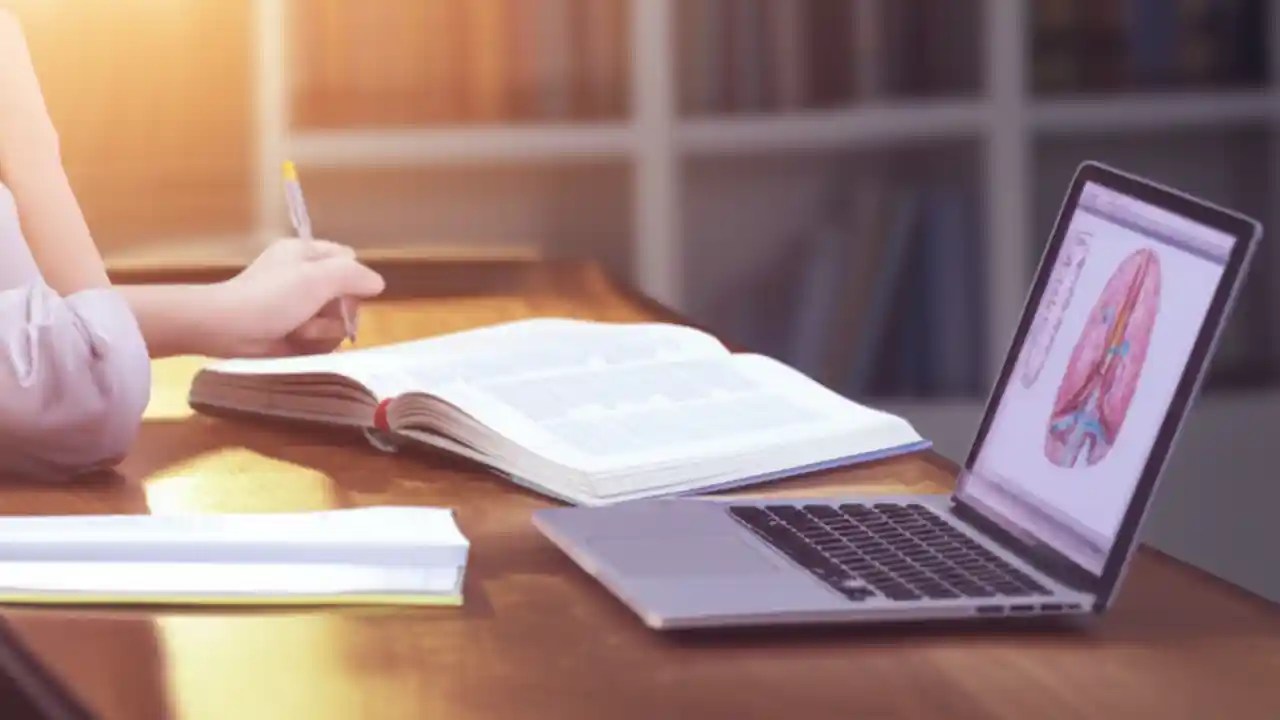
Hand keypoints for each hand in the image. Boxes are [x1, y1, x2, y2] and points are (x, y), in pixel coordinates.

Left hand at [214, 238, 384, 356]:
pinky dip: (311, 345)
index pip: (349, 260)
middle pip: (346, 296)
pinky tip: (295, 344)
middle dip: (337, 312)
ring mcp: (297, 306)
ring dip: (322, 331)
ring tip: (299, 332)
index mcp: (307, 253)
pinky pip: (320, 340)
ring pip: (335, 322)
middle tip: (318, 316)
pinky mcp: (291, 332)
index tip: (347, 293)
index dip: (354, 278)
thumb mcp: (318, 277)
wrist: (225, 329)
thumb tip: (377, 284)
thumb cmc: (271, 297)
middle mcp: (303, 276)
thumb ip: (354, 276)